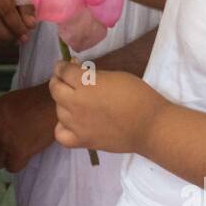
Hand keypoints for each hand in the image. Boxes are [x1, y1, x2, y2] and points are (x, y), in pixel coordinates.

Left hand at [0, 83, 56, 172]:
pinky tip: (27, 154)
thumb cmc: (36, 101)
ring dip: (8, 159)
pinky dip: (19, 164)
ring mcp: (4, 140)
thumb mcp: (7, 103)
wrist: (54, 104)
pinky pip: (12, 167)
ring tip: (20, 150)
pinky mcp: (18, 152)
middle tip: (9, 150)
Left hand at [47, 61, 164, 156]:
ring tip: (74, 100)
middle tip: (65, 79)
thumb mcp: (114, 76)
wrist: (150, 126)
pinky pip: (60, 134)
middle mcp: (76, 103)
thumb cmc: (137, 95)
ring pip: (58, 110)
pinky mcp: (82, 141)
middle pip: (55, 89)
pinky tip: (71, 123)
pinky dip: (63, 127)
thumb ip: (92, 76)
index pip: (63, 71)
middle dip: (58, 80)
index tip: (65, 65)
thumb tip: (79, 73)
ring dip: (63, 102)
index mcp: (85, 84)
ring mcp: (77, 124)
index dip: (62, 66)